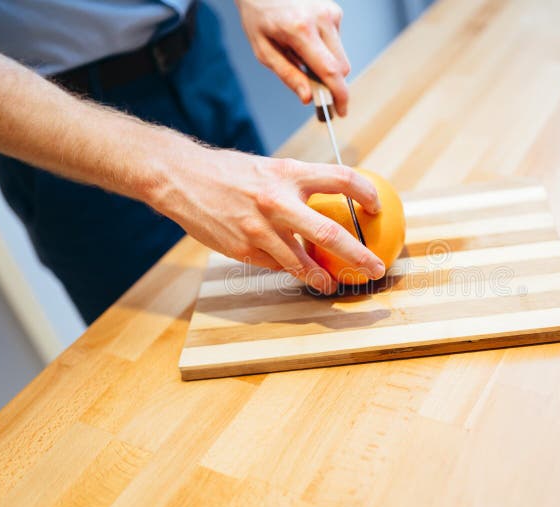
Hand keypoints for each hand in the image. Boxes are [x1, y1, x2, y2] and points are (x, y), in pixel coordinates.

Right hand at [154, 149, 383, 293]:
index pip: (341, 178)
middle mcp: (277, 201)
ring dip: (323, 278)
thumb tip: (331, 202)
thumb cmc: (230, 173)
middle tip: (375, 268)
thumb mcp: (269, 167)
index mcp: (288, 173)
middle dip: (359, 256)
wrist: (181, 180)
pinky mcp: (243, 249)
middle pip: (330, 234)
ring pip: (301, 263)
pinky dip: (289, 270)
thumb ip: (297, 185)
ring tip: (334, 285)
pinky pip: (275, 265)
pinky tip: (296, 274)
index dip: (366, 193)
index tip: (377, 207)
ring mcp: (259, 229)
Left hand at [237, 0, 350, 115]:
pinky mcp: (334, 11)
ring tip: (302, 54)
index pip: (330, 71)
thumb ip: (288, 75)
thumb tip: (307, 98)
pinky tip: (306, 38)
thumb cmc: (259, 15)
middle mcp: (321, 19)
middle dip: (332, 83)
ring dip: (327, 64)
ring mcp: (331, 13)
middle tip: (316, 92)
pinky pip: (336, 42)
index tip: (340, 111)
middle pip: (341, 67)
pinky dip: (325, 49)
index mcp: (300, 30)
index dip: (339, 96)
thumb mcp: (264, 50)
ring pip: (341, 57)